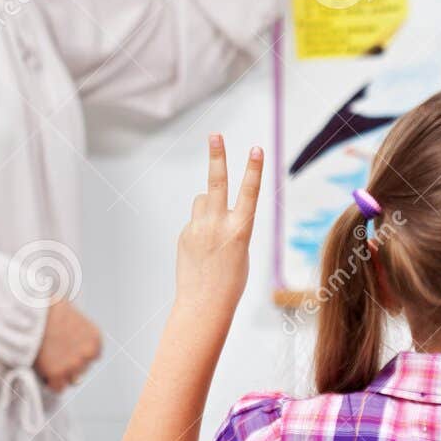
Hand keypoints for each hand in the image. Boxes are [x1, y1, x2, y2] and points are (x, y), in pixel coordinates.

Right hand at [35, 298, 101, 391]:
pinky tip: (41, 369)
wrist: (30, 312)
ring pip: (70, 380)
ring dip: (59, 374)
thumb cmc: (45, 308)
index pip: (92, 356)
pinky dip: (49, 381)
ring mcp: (74, 365)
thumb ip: (74, 329)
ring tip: (45, 361)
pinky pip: (57, 387)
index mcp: (94, 338)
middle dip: (68, 365)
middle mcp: (88, 353)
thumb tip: (68, 338)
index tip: (64, 350)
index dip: (76, 354)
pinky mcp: (58, 374)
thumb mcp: (68, 313)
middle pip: (81, 369)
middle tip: (52, 356)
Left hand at [174, 135, 263, 318]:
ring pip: (202, 200)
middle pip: (216, 182)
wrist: (204, 305)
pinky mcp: (184, 234)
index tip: (256, 148)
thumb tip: (209, 206)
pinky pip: (195, 221)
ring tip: (213, 233)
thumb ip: (229, 224)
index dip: (254, 169)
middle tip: (215, 135)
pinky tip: (202, 252)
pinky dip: (200, 229)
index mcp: (241, 230)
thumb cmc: (231, 281)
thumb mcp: (241, 250)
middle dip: (217, 156)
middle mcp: (218, 225)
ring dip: (208, 205)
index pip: (249, 193)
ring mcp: (198, 228)